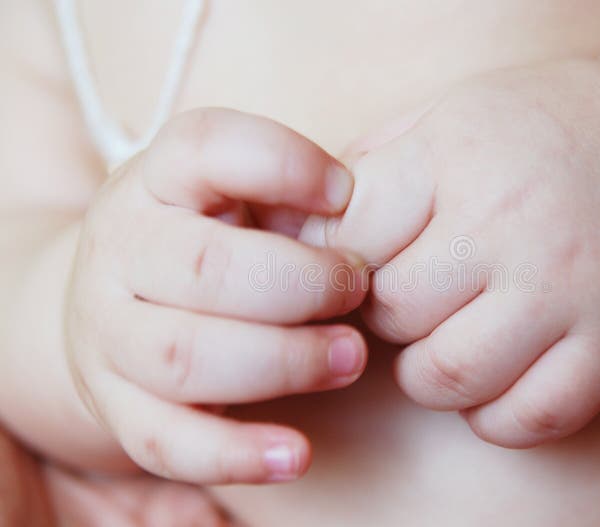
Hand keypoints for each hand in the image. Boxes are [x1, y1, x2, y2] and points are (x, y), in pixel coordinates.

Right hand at [66, 109, 367, 484]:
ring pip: (185, 357)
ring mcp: (108, 331)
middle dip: (302, 285)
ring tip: (350, 359)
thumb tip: (375, 222)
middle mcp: (122, 247)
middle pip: (206, 268)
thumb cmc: (210, 238)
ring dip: (284, 362)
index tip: (346, 193)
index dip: (283, 165)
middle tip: (359, 290)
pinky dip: (234, 454)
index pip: (204, 147)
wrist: (113, 301)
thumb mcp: (240, 196)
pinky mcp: (116, 404)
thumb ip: (296, 199)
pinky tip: (295, 455)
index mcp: (158, 178)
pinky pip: (164, 440)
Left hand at [301, 60, 599, 447]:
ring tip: (444, 340)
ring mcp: (568, 289)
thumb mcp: (448, 113)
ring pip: (448, 378)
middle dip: (384, 316)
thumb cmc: (539, 132)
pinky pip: (526, 420)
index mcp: (457, 155)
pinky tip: (494, 375)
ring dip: (426, 374)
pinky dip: (491, 415)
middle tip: (409, 299)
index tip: (362, 261)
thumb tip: (297, 233)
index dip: (340, 259)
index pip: (351, 237)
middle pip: (393, 312)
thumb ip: (372, 166)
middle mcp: (511, 222)